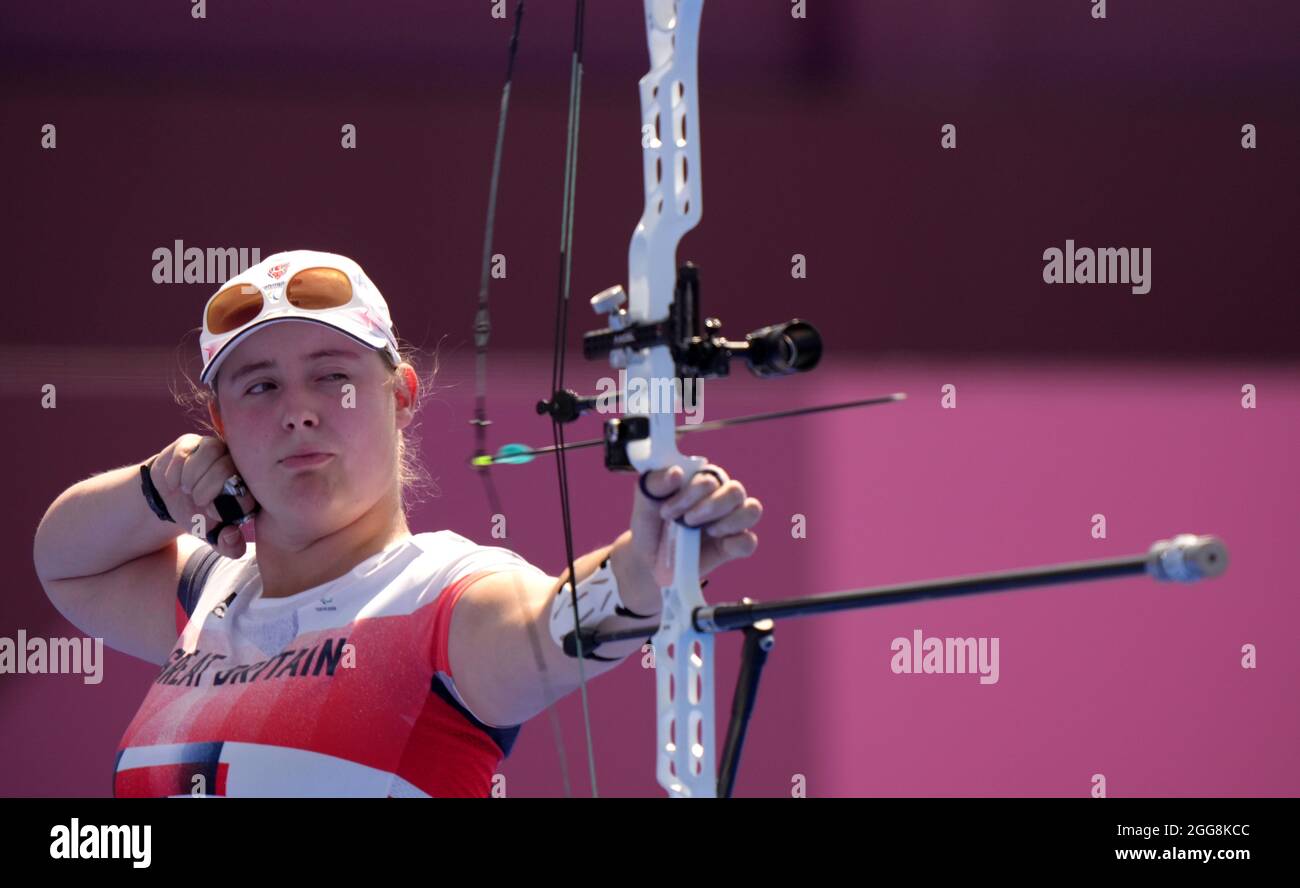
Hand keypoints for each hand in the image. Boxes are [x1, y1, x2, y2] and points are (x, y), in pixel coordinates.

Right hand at [150, 433, 257, 558]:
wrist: (170, 500)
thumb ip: (229, 545)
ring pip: (211, 450)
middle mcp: (236, 463)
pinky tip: (173, 484)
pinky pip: (186, 450)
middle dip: (208, 488)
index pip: (252, 486)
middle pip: (229, 465)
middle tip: (197, 501)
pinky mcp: (192, 443)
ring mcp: (215, 449)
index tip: (214, 513)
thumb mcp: (215, 536)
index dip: (232, 501)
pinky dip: (176, 471)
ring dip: (193, 476)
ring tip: (186, 491)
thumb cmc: (199, 516)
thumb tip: (231, 535)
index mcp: (250, 485)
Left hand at [629, 464, 761, 586]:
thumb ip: (655, 483)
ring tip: (709, 531)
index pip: (710, 477)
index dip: (692, 492)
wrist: (649, 560)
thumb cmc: (651, 524)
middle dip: (711, 506)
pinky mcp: (733, 547)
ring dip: (730, 521)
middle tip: (687, 521)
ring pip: (752, 510)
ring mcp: (730, 522)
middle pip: (735, 491)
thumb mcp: (645, 501)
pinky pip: (749, 542)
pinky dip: (738, 543)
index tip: (666, 511)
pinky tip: (721, 545)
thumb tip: (676, 473)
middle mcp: (721, 497)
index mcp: (702, 480)